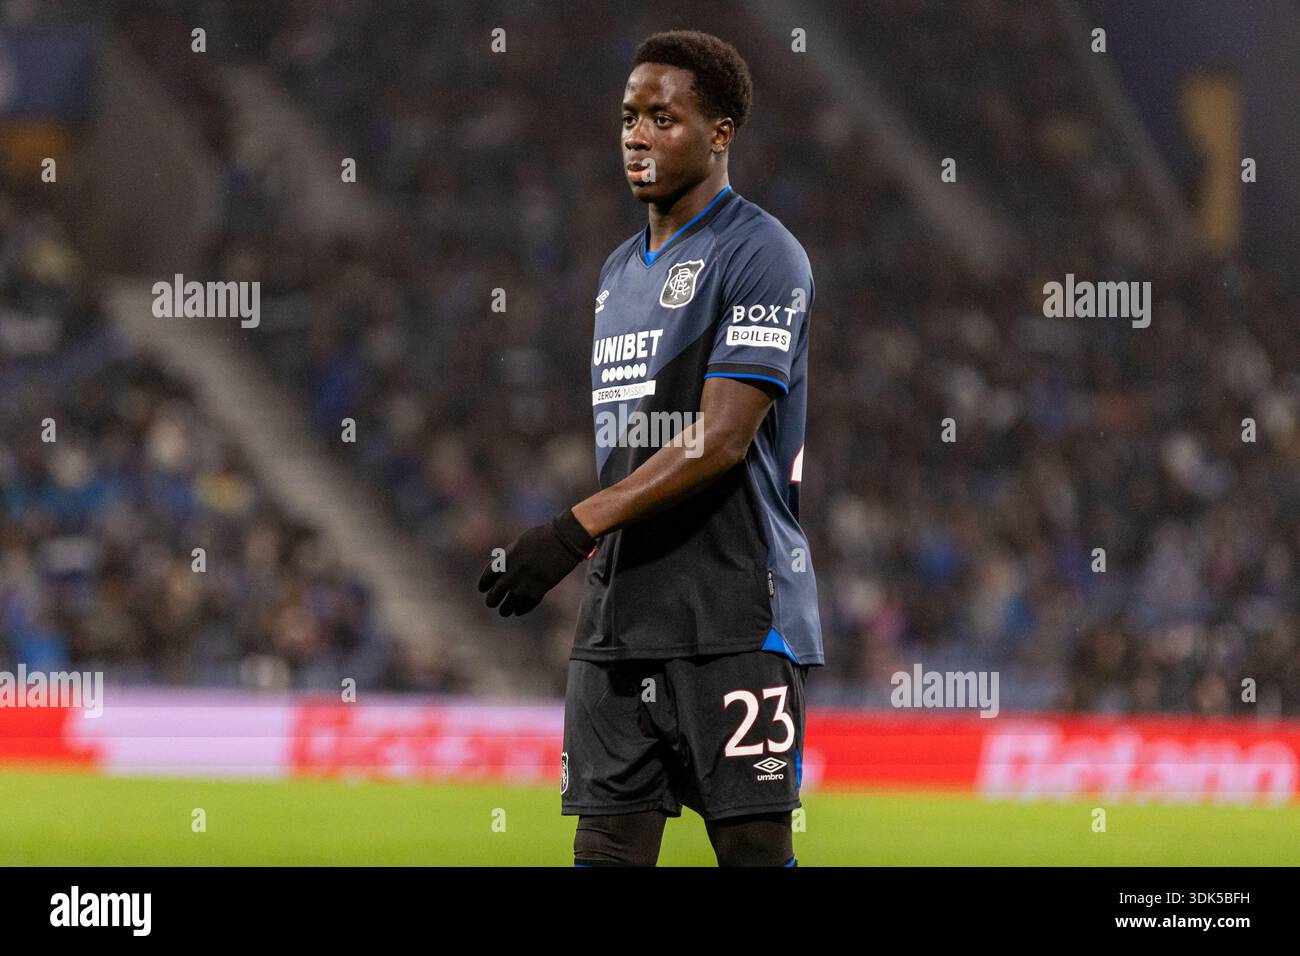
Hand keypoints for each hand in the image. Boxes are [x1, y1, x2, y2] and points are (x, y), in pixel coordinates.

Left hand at [477, 509, 595, 615]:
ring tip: (505, 611)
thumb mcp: (519, 544)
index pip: (487, 577)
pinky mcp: (539, 591)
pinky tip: (518, 611)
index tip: (483, 589)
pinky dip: (521, 609)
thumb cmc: (542, 537)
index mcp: (505, 559)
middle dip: (492, 600)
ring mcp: (525, 584)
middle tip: (492, 602)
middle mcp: (512, 574)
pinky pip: (526, 606)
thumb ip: (508, 559)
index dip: (484, 585)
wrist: (563, 540)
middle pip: (494, 595)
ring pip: (508, 606)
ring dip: (505, 609)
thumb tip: (501, 571)